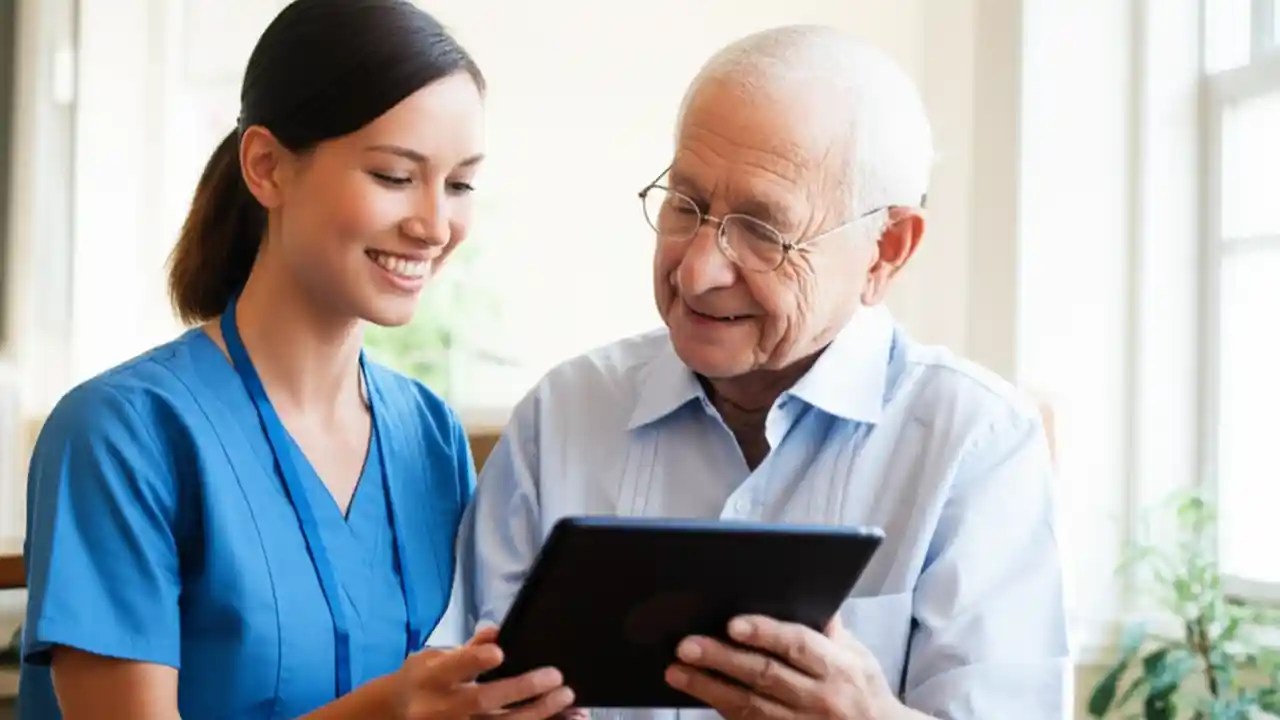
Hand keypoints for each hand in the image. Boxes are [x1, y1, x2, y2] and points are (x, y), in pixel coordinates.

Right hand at [390, 626, 574, 719]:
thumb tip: (496, 630)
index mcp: (430, 678)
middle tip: (555, 677)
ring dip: (537, 715)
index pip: (453, 668)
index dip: (475, 661)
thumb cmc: (423, 680)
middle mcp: (440, 708)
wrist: (397, 714)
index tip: (500, 652)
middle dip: (521, 689)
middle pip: (482, 701)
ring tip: (567, 701)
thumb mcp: (435, 657)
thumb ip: (468, 648)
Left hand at [665, 615, 914, 719]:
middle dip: (721, 659)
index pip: (798, 645)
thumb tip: (800, 591)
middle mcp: (819, 699)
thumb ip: (828, 627)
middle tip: (685, 645)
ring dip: (708, 688)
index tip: (732, 623)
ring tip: (676, 672)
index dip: (765, 633)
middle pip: (764, 676)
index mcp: (838, 668)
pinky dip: (722, 710)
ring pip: (749, 706)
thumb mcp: (856, 655)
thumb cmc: (863, 691)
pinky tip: (698, 696)